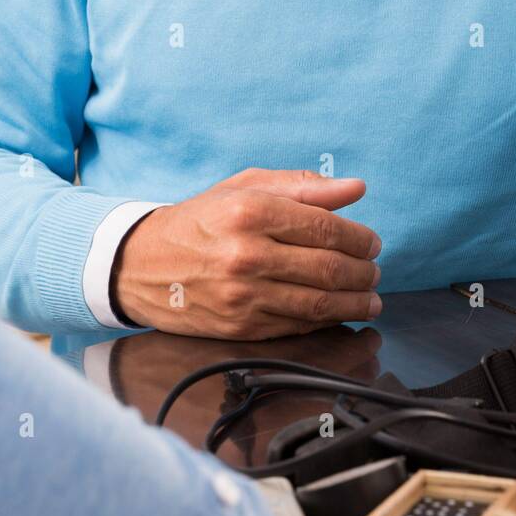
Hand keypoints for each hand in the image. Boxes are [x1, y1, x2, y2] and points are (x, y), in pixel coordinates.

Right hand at [111, 169, 382, 338]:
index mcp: (250, 212)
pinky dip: (326, 322)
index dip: (359, 238)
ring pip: (319, 304)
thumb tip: (355, 188)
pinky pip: (297, 327)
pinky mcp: (239, 329)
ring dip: (356, 303)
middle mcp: (247, 255)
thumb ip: (304, 186)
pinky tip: (339, 313)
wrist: (140, 264)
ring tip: (370, 297)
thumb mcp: (245, 186)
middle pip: (329, 268)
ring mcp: (243, 297)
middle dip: (364, 272)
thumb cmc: (200, 219)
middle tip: (375, 270)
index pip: (325, 227)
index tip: (373, 242)